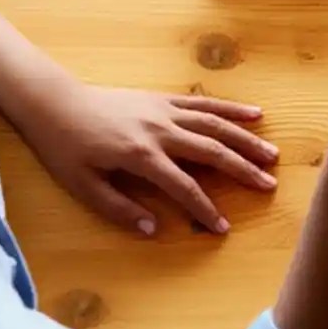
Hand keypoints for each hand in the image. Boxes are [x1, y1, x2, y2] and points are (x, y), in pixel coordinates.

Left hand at [19, 85, 277, 235]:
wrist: (55, 103)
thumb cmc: (66, 147)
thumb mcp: (83, 186)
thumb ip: (119, 209)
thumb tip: (154, 230)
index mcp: (142, 156)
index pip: (184, 188)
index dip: (205, 210)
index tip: (223, 228)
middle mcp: (161, 131)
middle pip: (212, 151)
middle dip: (243, 170)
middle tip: (269, 185)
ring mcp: (165, 111)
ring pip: (215, 125)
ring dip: (246, 139)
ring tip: (271, 154)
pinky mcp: (164, 98)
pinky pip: (204, 103)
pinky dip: (231, 108)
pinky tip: (255, 113)